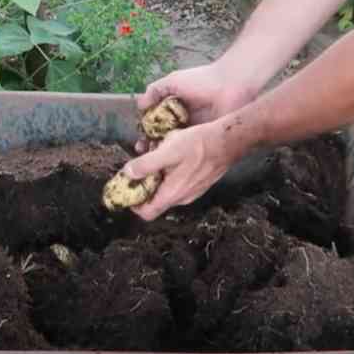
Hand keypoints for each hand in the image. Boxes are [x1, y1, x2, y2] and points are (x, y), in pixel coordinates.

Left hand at [123, 118, 246, 220]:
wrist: (228, 141)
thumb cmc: (199, 145)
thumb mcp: (167, 151)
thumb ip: (146, 164)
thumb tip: (127, 173)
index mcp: (172, 194)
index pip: (146, 213)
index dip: (132, 203)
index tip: (125, 187)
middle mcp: (182, 197)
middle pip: (154, 198)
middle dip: (143, 180)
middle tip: (139, 160)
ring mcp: (191, 191)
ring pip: (165, 187)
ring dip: (156, 171)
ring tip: (154, 149)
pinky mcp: (197, 182)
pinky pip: (176, 180)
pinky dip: (168, 168)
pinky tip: (169, 149)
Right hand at [136, 63, 255, 152]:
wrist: (231, 86)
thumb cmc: (202, 80)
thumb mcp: (173, 81)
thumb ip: (155, 91)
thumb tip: (139, 105)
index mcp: (174, 108)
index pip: (155, 125)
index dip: (146, 135)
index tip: (139, 144)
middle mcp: (182, 121)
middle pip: (163, 139)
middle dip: (152, 148)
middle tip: (146, 155)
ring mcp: (194, 131)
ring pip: (175, 147)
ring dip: (164, 154)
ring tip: (155, 161)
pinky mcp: (205, 139)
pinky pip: (190, 150)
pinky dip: (180, 157)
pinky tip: (171, 161)